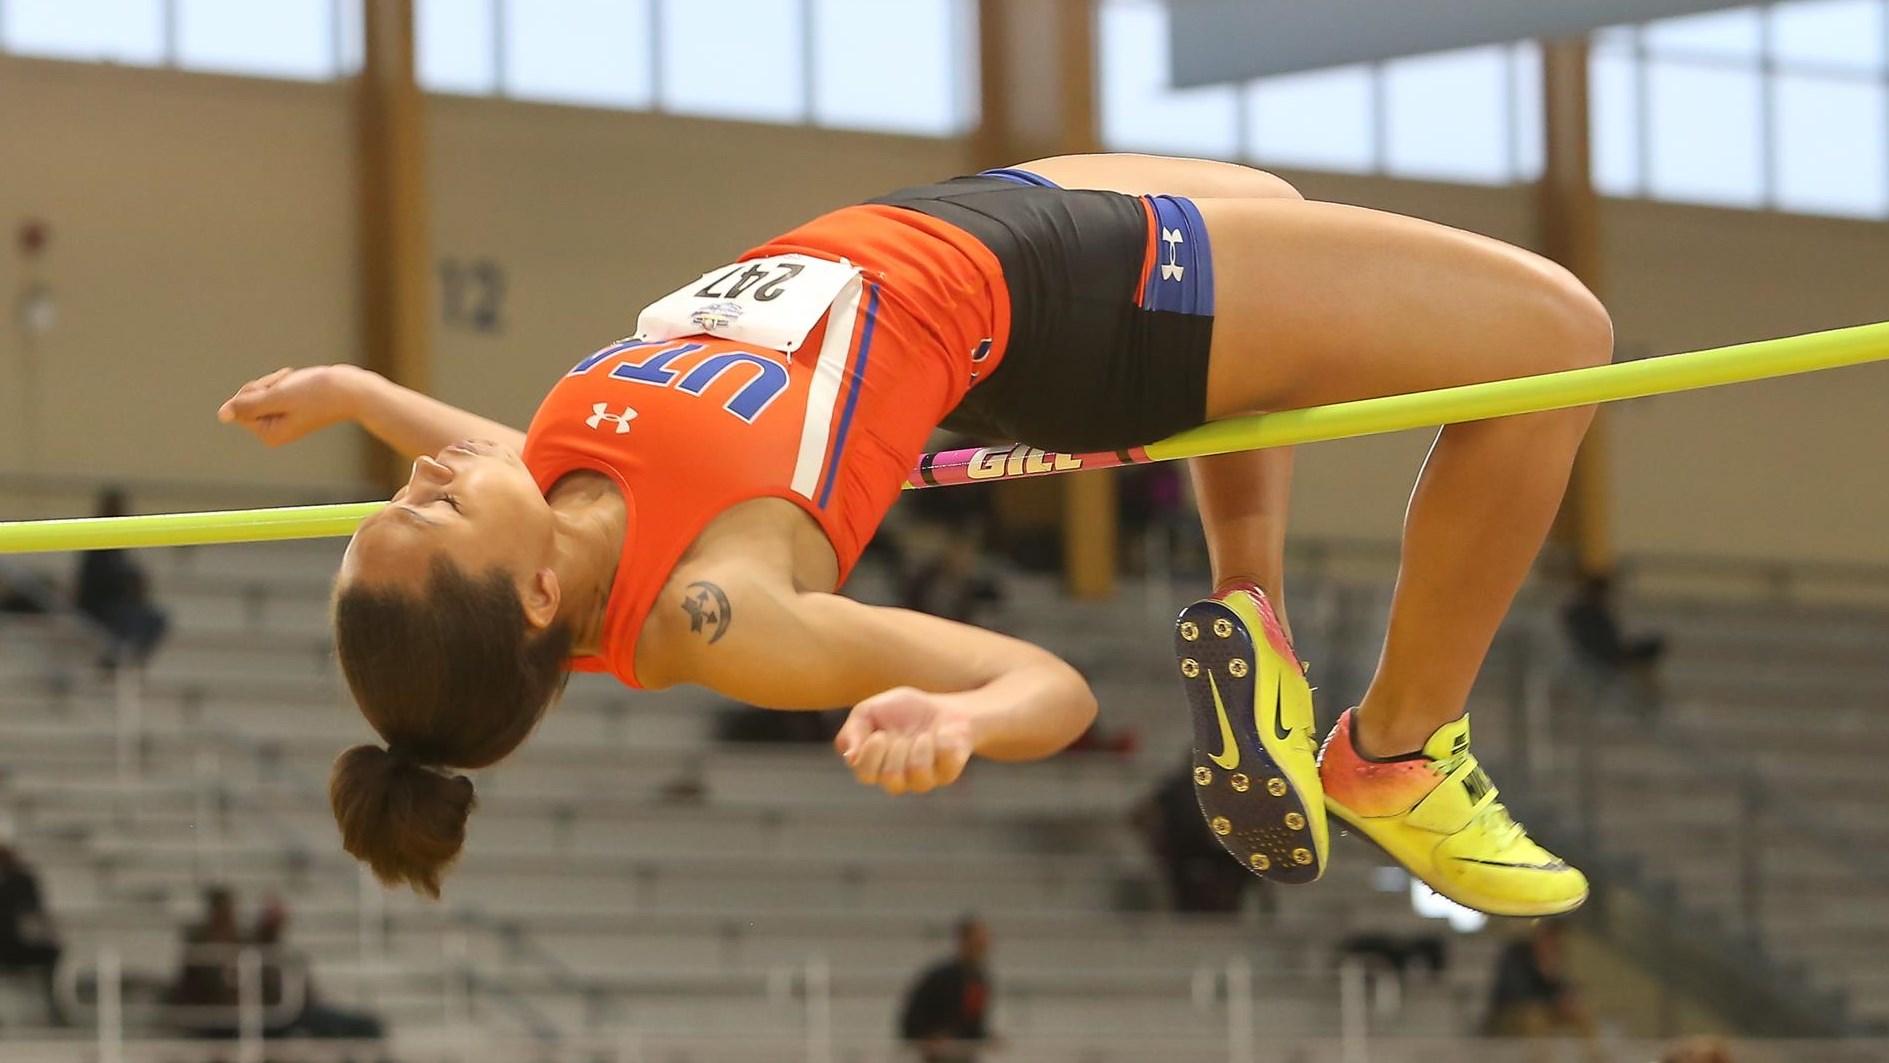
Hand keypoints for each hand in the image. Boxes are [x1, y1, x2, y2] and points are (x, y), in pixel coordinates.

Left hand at [217, 365, 363, 446]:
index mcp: (269, 434)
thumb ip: (248, 406)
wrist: (351, 390)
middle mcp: (274, 432)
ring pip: (262, 393)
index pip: (240, 406)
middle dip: (267, 385)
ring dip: (277, 382)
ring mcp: (282, 422)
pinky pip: (274, 392)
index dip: (256, 389)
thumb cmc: (318, 393)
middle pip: (249, 400)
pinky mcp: (291, 412)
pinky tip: (302, 384)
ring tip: (299, 384)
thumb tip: (222, 415)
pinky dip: (285, 383)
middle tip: (291, 384)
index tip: (280, 387)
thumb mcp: (278, 396)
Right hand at [834, 687, 973, 795]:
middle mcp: (900, 779)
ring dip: (920, 747)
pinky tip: (942, 734)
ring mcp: (925, 778)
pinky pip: (946, 763)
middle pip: (891, 779)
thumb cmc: (902, 712)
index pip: (865, 775)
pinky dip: (943, 741)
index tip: (879, 734)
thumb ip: (853, 729)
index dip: (871, 755)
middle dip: (897, 751)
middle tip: (902, 735)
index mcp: (876, 767)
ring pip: (919, 774)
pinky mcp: (949, 771)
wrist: (942, 706)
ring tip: (924, 735)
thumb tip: (850, 757)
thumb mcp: (870, 710)